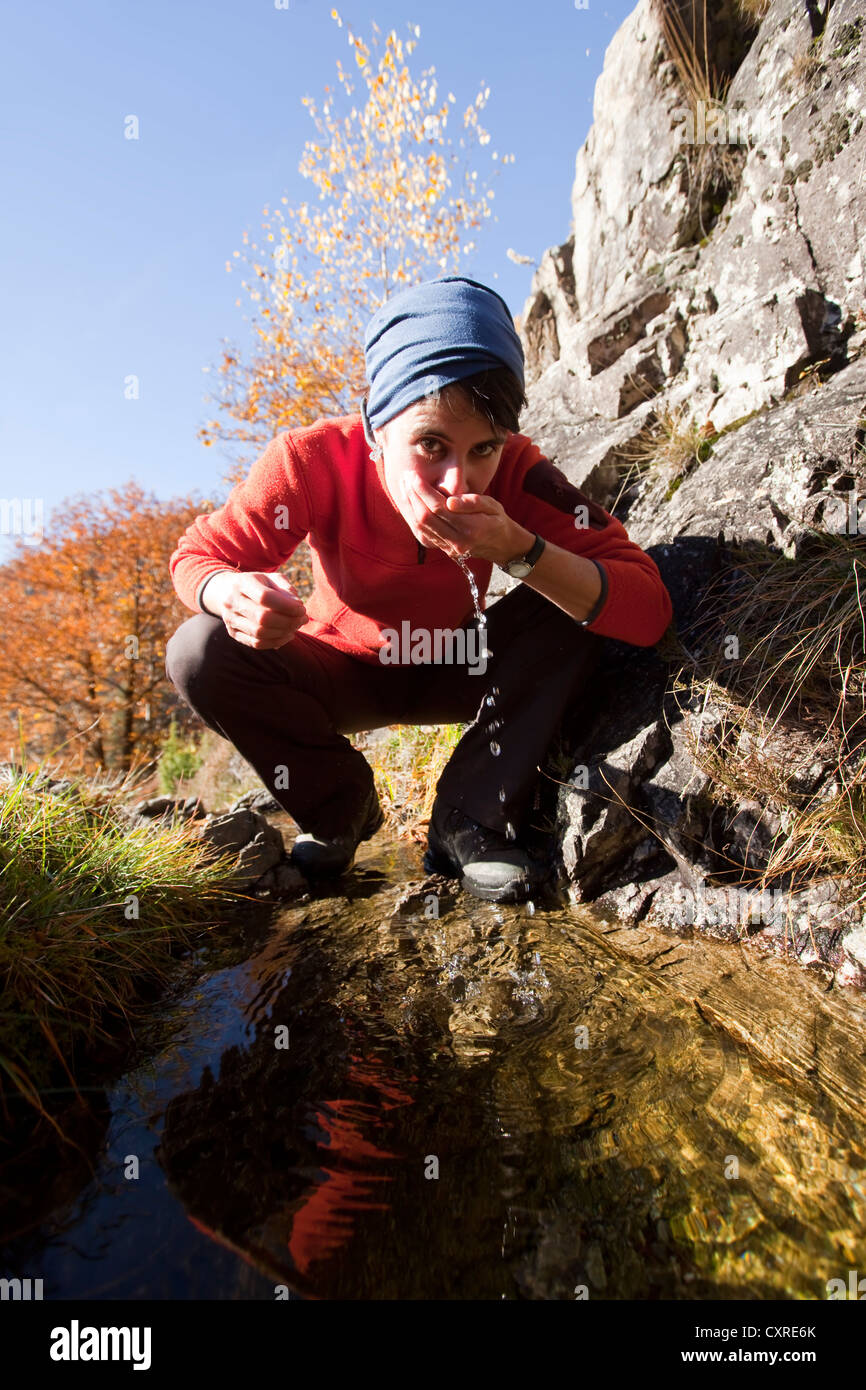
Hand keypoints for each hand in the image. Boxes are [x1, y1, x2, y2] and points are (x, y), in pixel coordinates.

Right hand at [217, 571, 306, 649]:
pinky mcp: (233, 633)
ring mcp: (231, 620)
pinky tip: (287, 635)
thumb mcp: (271, 578)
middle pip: (262, 618)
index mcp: (242, 583)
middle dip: (288, 621)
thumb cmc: (256, 584)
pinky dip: (276, 642)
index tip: (302, 608)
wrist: (226, 590)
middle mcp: (232, 602)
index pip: (265, 597)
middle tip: (303, 619)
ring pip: (260, 633)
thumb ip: (286, 589)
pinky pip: (256, 643)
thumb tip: (298, 606)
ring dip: (284, 633)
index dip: (287, 606)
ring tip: (296, 626)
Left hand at [400, 475, 532, 564]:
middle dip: (413, 495)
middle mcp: (458, 541)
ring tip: (405, 487)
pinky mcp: (445, 549)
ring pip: (421, 526)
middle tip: (406, 477)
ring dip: (410, 506)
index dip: (423, 491)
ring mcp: (450, 548)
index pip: (439, 507)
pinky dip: (414, 517)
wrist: (502, 545)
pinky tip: (411, 502)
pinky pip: (424, 533)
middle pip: (426, 517)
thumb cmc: (498, 520)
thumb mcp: (493, 506)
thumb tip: (450, 501)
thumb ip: (473, 502)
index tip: (414, 476)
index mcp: (471, 528)